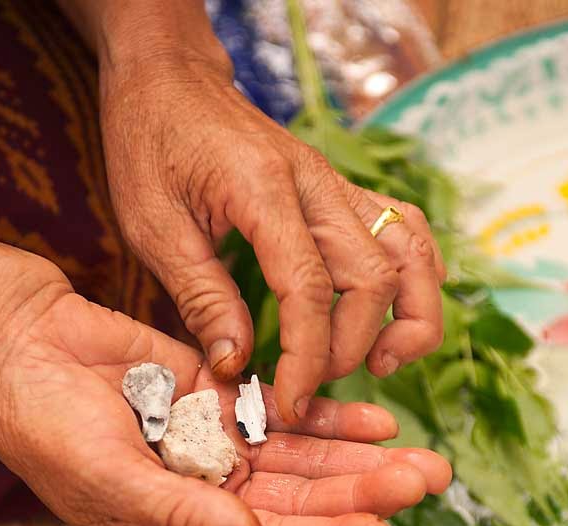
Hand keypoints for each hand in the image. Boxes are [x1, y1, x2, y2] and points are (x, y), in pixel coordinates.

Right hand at [0, 229, 449, 525]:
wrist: (16, 339)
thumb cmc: (38, 419)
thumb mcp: (104, 474)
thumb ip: (181, 512)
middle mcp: (205, 492)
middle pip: (299, 501)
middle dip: (362, 494)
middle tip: (425, 482)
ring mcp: (215, 443)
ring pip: (301, 458)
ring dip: (358, 459)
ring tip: (418, 457)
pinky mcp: (219, 395)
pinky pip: (283, 411)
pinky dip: (327, 417)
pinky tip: (373, 422)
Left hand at [97, 14, 445, 422]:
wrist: (169, 79)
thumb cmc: (151, 144)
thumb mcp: (152, 227)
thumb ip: (201, 297)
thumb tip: (236, 366)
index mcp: (264, 190)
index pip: (310, 288)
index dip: (308, 357)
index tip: (290, 403)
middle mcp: (317, 184)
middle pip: (374, 278)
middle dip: (352, 348)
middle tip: (312, 387)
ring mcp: (338, 185)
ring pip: (412, 253)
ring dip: (410, 317)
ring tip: (382, 364)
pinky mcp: (343, 192)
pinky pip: (406, 231)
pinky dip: (416, 278)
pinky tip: (394, 317)